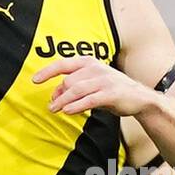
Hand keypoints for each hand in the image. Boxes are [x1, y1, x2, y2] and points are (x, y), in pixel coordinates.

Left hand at [32, 56, 154, 116]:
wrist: (139, 98)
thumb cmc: (111, 90)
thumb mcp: (91, 84)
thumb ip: (73, 86)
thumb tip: (54, 95)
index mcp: (89, 62)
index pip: (63, 64)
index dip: (47, 71)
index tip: (34, 80)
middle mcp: (96, 68)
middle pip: (68, 81)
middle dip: (57, 94)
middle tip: (52, 105)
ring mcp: (104, 80)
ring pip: (76, 90)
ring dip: (62, 101)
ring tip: (54, 109)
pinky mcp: (111, 94)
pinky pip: (89, 100)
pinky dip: (76, 106)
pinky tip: (68, 111)